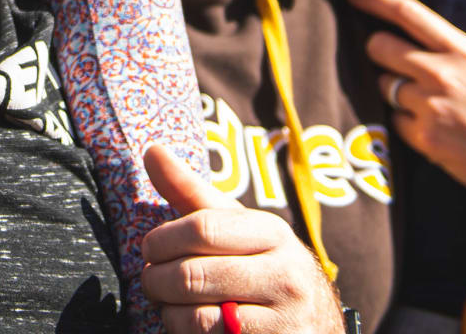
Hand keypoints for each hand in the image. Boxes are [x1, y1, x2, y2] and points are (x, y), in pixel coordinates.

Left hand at [141, 145, 341, 333]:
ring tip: (168, 304)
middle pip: (194, 276)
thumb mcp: (234, 223)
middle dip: (157, 279)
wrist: (316, 320)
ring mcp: (285, 324)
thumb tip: (151, 149)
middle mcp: (286, 278)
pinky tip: (189, 326)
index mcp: (272, 233)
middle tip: (151, 280)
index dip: (163, 239)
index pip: (202, 228)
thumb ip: (189, 189)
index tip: (149, 248)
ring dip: (169, 313)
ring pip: (198, 320)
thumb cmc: (260, 261)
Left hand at [349, 0, 465, 215]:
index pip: (407, 12)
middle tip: (388, 56)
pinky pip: (394, 120)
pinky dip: (404, 121)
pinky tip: (427, 125)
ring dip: (392, 87)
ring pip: (383, 84)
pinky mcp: (426, 140)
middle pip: (379, 46)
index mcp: (465, 52)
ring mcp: (432, 109)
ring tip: (417, 96)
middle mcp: (443, 76)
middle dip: (377, 49)